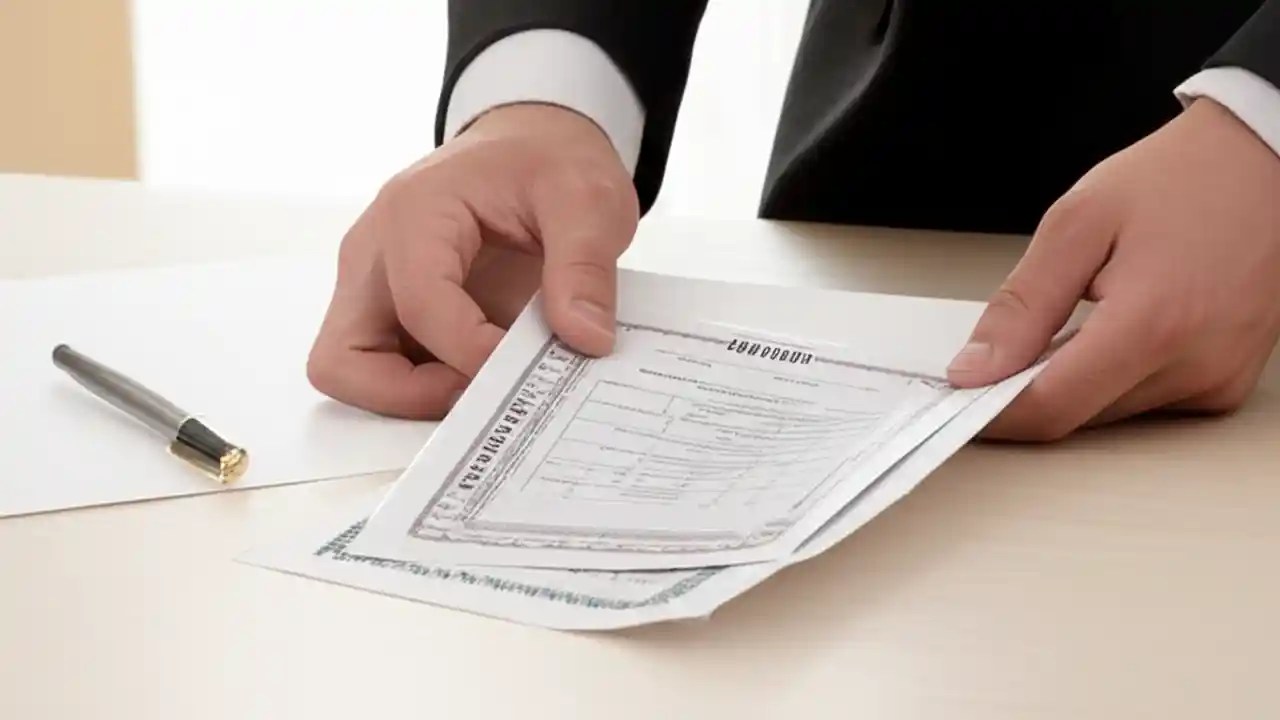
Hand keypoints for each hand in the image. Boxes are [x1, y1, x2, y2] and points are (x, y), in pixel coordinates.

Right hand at [307, 104, 638, 418]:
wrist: (533, 145)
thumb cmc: (547, 162)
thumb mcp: (588, 199)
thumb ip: (585, 266)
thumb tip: (586, 340)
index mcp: (414, 213)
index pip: (419, 306)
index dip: (472, 354)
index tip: (532, 369)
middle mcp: (374, 253)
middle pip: (344, 357)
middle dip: (410, 396)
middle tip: (484, 392)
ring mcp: (375, 286)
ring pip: (351, 370)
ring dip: (413, 398)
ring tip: (487, 388)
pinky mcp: (393, 311)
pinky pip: (385, 368)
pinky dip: (427, 390)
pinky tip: (488, 378)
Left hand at [948, 98, 1279, 440]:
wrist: (1266, 160)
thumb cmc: (1180, 178)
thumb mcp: (1078, 224)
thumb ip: (1021, 306)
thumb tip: (974, 370)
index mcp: (1152, 324)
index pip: (1051, 407)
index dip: (993, 411)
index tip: (959, 398)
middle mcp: (1194, 366)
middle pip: (1078, 416)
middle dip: (1030, 389)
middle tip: (1012, 340)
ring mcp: (1217, 381)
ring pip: (1108, 413)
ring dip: (1074, 379)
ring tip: (1084, 310)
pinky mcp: (1226, 385)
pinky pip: (1146, 402)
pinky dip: (1114, 374)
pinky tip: (1121, 322)